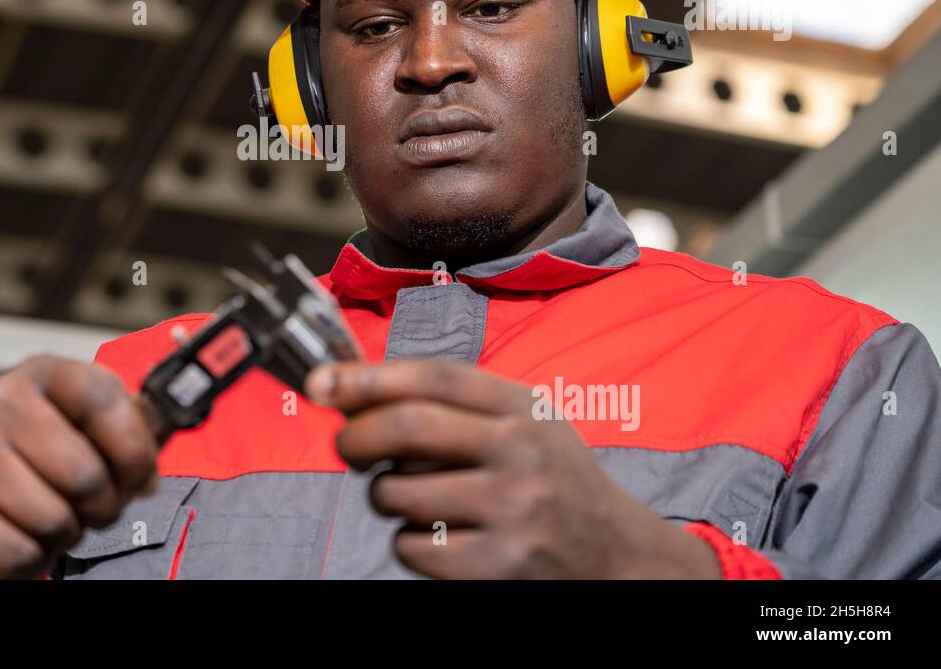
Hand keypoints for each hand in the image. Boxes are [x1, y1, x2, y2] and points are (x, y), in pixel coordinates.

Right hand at [0, 354, 159, 578]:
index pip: (105, 400)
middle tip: (93, 508)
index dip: (135, 451)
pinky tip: (20, 536)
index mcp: (43, 372)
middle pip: (84, 473)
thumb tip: (161, 447)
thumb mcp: (90, 430)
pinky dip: (31, 558)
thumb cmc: (46, 464)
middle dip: (103, 507)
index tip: (142, 480)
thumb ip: (134, 428)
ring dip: (66, 534)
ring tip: (52, 519)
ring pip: (53, 517)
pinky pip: (19, 550)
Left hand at [305, 359, 719, 578]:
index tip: (325, 380)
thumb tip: (358, 390)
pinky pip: (412, 547)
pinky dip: (408, 543)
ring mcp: (513, 511)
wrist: (616, 554)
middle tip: (346, 447)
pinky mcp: (499, 566)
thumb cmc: (553, 478)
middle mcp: (522, 454)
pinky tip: (438, 537)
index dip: (370, 375)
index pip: (435, 376)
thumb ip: (458, 402)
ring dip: (385, 495)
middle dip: (357, 435)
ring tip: (410, 498)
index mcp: (524, 409)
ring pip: (399, 492)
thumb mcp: (526, 422)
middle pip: (408, 427)